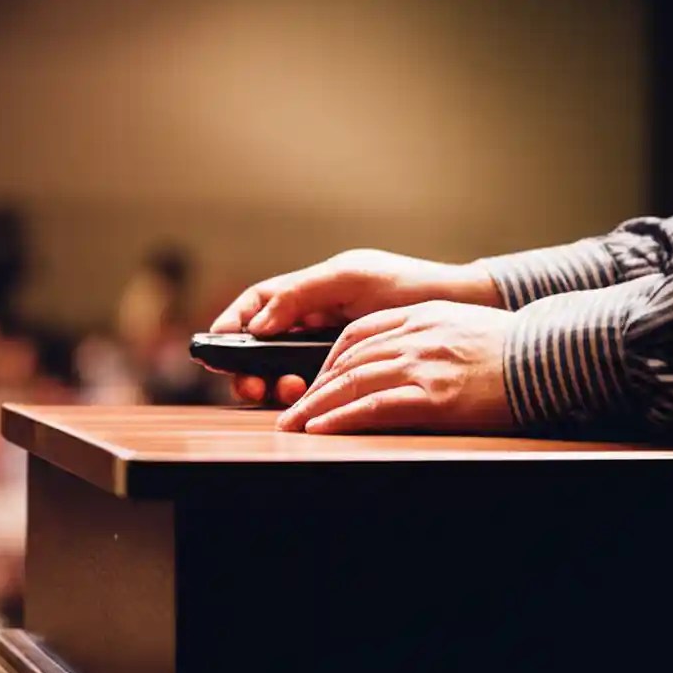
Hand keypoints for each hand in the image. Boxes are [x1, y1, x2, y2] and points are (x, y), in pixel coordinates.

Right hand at [209, 249, 502, 403]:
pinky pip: (310, 386)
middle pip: (258, 346)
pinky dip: (301, 394)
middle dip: (245, 367)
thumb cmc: (407, 284)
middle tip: (250, 385)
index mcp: (306, 293)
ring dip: (271, 383)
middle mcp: (310, 322)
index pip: (254, 306)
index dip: (230, 325)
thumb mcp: (350, 277)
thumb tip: (258, 324)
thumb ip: (301, 293)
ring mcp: (326, 349)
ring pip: (279, 370)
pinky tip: (307, 395)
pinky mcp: (345, 373)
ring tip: (285, 390)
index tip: (215, 346)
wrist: (457, 307)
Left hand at [275, 301, 514, 433]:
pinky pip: (374, 408)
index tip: (314, 381)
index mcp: (421, 315)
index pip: (356, 333)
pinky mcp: (435, 396)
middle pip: (346, 361)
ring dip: (315, 407)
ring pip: (352, 384)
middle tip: (289, 411)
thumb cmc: (514, 348)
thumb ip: (427, 334)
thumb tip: (398, 359)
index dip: (327, 360)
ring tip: (294, 425)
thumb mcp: (462, 325)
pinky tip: (322, 429)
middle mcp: (415, 336)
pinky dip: (342, 419)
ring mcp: (423, 365)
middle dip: (311, 389)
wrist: (553, 357)